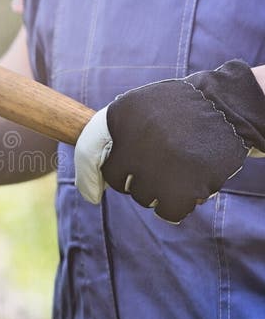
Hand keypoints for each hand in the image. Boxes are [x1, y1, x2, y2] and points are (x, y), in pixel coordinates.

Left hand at [74, 60, 264, 222]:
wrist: (228, 107)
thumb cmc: (182, 110)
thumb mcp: (141, 106)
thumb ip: (115, 135)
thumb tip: (92, 188)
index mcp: (119, 115)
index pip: (90, 152)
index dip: (92, 173)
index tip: (96, 189)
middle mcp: (132, 142)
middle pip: (118, 181)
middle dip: (135, 177)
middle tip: (161, 161)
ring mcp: (155, 166)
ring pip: (142, 197)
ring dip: (160, 189)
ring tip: (181, 166)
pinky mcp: (180, 188)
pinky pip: (167, 212)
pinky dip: (178, 205)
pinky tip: (191, 185)